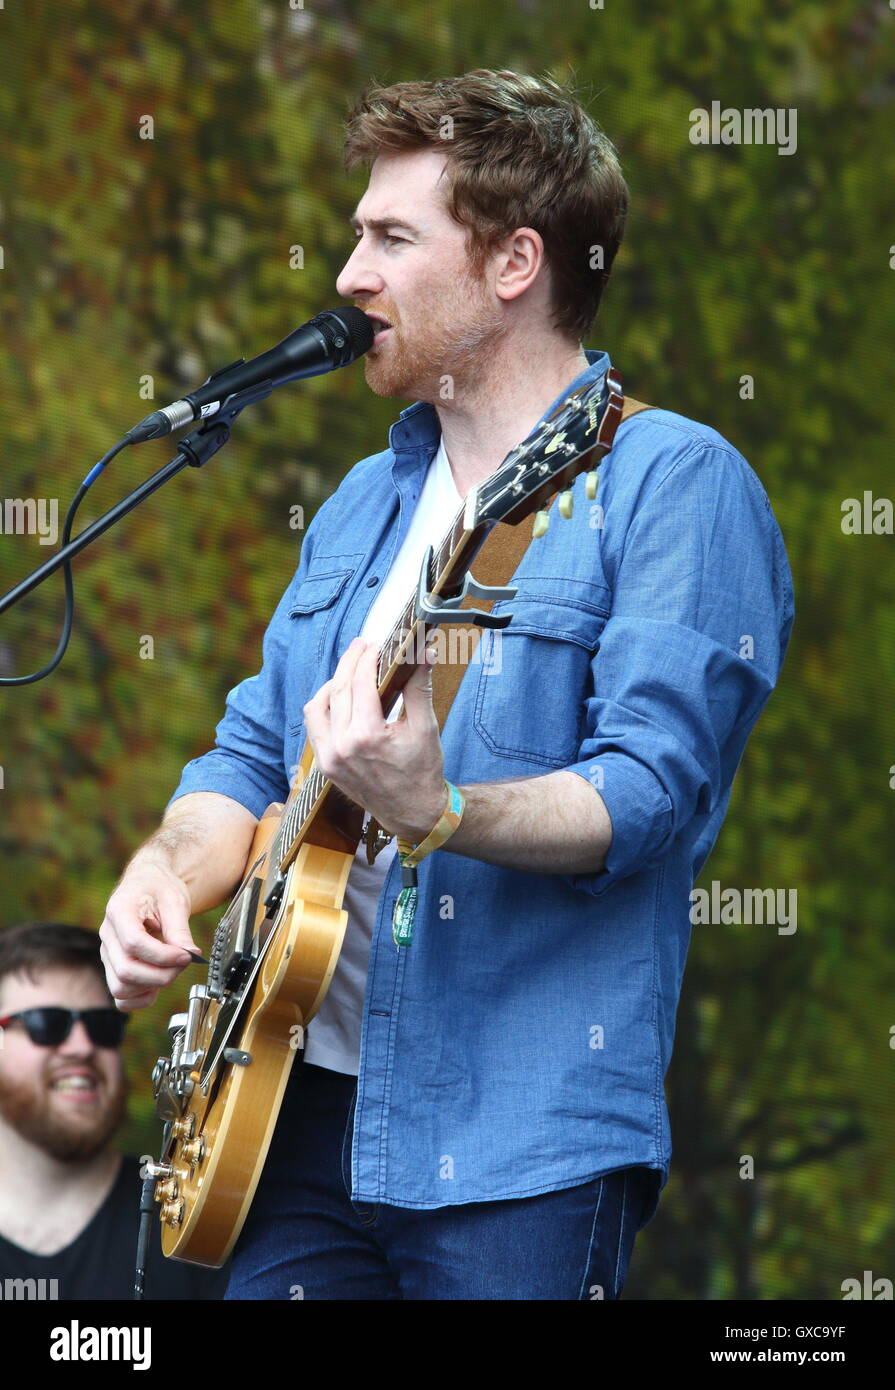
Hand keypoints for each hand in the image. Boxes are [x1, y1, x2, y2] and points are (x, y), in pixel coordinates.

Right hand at [99, 861, 197, 1010]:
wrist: (148, 883)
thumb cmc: (158, 887)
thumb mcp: (174, 900)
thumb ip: (179, 929)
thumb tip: (190, 955)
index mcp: (119, 911)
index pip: (134, 943)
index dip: (163, 956)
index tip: (187, 955)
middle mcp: (108, 935)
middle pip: (126, 971)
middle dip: (161, 975)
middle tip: (184, 963)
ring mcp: (108, 953)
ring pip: (120, 987)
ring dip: (151, 986)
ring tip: (171, 970)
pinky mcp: (114, 967)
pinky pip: (120, 996)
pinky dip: (140, 998)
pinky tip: (158, 983)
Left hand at [303, 637, 446, 842]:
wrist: (412, 812)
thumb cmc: (422, 771)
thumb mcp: (425, 727)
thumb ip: (419, 686)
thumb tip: (423, 652)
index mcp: (368, 737)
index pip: (361, 683)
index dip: (368, 658)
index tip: (376, 645)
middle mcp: (343, 746)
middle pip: (339, 689)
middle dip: (350, 662)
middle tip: (362, 646)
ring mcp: (329, 757)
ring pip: (318, 705)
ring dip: (332, 682)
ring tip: (349, 669)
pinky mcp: (325, 765)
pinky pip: (314, 725)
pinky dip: (323, 706)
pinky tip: (338, 696)